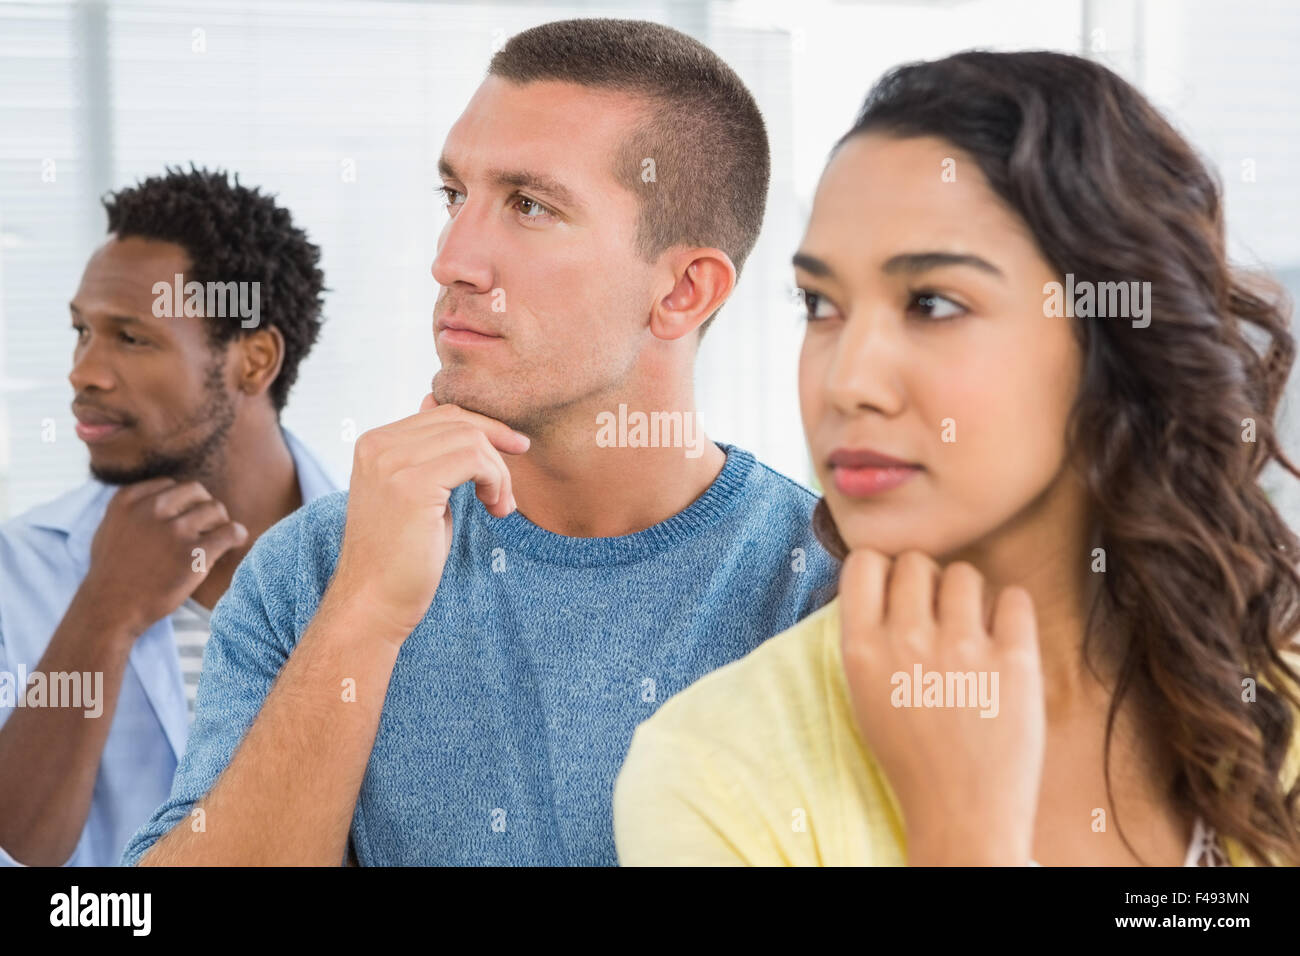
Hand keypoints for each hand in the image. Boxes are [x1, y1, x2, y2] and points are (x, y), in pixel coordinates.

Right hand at [80, 478, 248, 639]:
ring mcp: (174, 530)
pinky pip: (230, 531)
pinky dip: (237, 535)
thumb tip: (160, 499)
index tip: (184, 519)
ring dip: (220, 523)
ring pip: (216, 509)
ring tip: (215, 541)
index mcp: (129, 500)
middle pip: (196, 491)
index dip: (181, 502)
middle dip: (203, 506)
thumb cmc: (111, 574)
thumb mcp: (109, 529)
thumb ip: (133, 510)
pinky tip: (235, 543)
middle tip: (206, 527)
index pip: (170, 485)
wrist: (111, 609)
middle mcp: (152, 509)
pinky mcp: (194, 553)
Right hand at [328, 393, 529, 642]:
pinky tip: (494, 508)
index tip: (513, 450)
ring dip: (499, 472)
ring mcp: (391, 463)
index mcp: (374, 443)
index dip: (485, 429)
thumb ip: (431, 458)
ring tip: (499, 506)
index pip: (442, 413)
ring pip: (471, 438)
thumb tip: (457, 420)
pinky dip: (496, 481)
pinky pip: (474, 459)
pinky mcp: (412, 485)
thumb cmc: (402, 557)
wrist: (373, 603)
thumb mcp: (417, 494)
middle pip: (459, 420)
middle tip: (510, 487)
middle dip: (497, 446)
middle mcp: (377, 445)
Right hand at [838, 549, 1045, 864]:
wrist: (961, 814)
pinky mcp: (1015, 662)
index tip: (896, 590)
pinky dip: (1012, 612)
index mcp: (861, 650)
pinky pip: (1015, 598)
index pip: (864, 561)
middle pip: (916, 561)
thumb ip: (869, 637)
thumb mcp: (864, 695)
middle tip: (938, 616)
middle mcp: (907, 642)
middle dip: (928, 581)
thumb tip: (885, 578)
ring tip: (973, 631)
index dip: (883, 569)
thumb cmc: (911, 755)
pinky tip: (1004, 638)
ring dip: (969, 595)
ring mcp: (963, 650)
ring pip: (965, 574)